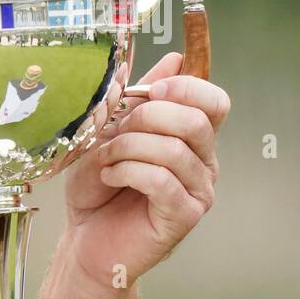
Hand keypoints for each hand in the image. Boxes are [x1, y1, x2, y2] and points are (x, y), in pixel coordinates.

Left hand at [61, 52, 230, 289]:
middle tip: (115, 133)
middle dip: (147, 117)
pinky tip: (109, 178)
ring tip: (105, 160)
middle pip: (197, 121)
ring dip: (128, 147)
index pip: (213, 101)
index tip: (147, 92)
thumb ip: (139, 99)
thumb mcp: (109, 133)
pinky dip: (128, 172)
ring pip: (175, 149)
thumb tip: (174, 59)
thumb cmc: (97, 188)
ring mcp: (198, 190)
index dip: (184, 87)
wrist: (86, 239)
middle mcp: (203, 162)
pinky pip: (162, 180)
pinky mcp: (184, 215)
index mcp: (190, 138)